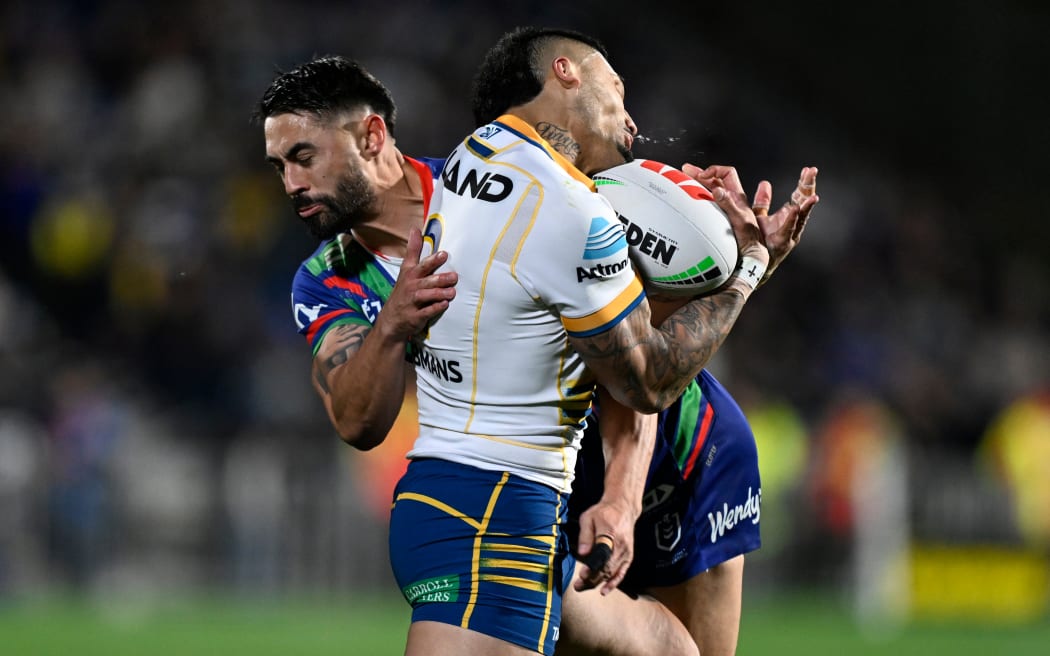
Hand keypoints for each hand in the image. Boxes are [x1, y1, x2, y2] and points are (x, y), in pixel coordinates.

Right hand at [375, 228, 457, 341]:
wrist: (390, 321)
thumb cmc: (403, 291)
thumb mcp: (405, 270)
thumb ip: (413, 250)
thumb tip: (415, 228)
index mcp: (409, 274)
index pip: (420, 264)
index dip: (432, 260)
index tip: (443, 254)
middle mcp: (410, 287)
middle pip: (426, 281)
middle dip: (440, 278)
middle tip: (454, 276)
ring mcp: (412, 302)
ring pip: (427, 296)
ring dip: (440, 293)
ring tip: (452, 292)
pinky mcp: (415, 317)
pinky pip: (426, 312)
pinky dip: (435, 308)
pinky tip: (444, 305)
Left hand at [574, 495, 637, 594]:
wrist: (623, 508)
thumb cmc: (603, 512)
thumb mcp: (588, 518)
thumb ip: (585, 536)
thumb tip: (582, 554)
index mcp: (610, 532)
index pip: (602, 553)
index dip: (592, 566)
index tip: (582, 575)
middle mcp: (620, 544)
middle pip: (607, 566)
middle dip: (592, 578)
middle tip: (577, 585)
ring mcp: (626, 551)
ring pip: (612, 572)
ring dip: (598, 582)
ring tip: (582, 587)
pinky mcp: (629, 556)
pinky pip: (622, 572)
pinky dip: (613, 583)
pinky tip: (604, 591)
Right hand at [682, 163, 767, 265]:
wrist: (748, 259)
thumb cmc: (750, 241)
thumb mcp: (740, 220)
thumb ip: (729, 204)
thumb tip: (717, 189)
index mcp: (738, 199)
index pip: (727, 174)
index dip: (715, 170)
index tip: (703, 175)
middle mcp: (730, 203)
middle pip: (714, 182)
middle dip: (700, 174)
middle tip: (686, 170)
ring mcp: (722, 214)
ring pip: (709, 194)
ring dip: (697, 186)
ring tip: (684, 181)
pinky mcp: (716, 224)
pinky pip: (705, 209)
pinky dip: (696, 203)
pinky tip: (686, 203)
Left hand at [751, 166, 818, 283]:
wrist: (753, 264)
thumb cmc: (758, 241)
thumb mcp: (760, 216)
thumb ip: (763, 202)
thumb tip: (765, 183)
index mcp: (789, 216)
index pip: (799, 195)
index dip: (804, 182)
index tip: (809, 169)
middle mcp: (794, 225)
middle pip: (803, 202)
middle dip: (808, 186)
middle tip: (812, 171)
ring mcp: (790, 235)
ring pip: (801, 217)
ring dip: (806, 205)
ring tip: (812, 195)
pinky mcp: (781, 244)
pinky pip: (786, 230)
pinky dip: (790, 220)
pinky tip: (794, 210)